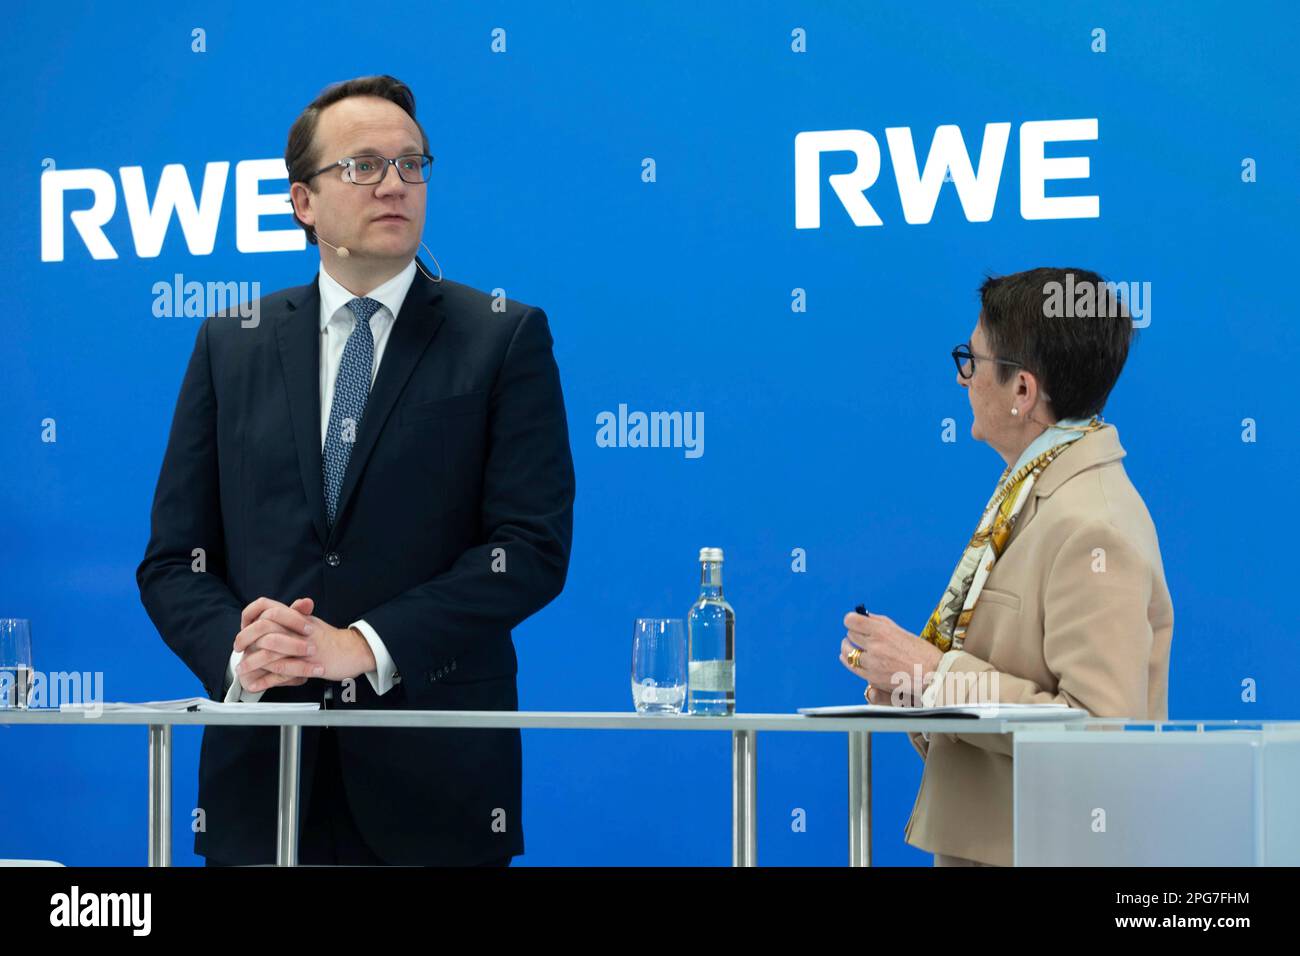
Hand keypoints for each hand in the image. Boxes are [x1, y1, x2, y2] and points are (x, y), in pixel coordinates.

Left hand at [234, 597, 377, 690]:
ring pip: (269, 653)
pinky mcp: (307, 666)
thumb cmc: (331, 639)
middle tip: (238, 649)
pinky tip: (255, 685)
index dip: (250, 616)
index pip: (267, 607)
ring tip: (242, 670)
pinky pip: (281, 674)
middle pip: (264, 629)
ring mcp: (302, 648)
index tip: (243, 627)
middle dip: (245, 640)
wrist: (353, 651)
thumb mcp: (310, 622)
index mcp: (297, 617)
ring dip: (252, 663)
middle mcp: (298, 630)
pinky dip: (264, 681)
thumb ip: (291, 618)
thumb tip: (269, 617)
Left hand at [839, 611, 943, 704]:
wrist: (933, 676)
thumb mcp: (900, 631)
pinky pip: (853, 667)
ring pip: (847, 652)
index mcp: (882, 632)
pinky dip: (850, 661)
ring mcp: (872, 663)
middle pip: (850, 636)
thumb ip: (880, 623)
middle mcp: (875, 646)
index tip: (853, 622)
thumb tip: (864, 616)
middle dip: (853, 634)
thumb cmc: (921, 652)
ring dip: (848, 648)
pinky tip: (852, 659)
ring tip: (852, 647)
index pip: (852, 621)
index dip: (851, 620)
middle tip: (858, 636)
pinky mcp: (873, 677)